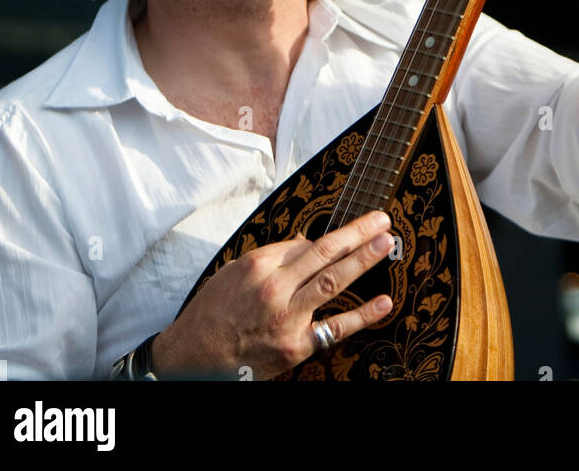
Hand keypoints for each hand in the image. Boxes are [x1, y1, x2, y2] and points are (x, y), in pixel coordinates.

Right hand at [151, 210, 393, 379]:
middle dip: (358, 234)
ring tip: (385, 244)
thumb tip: (306, 244)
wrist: (193, 357)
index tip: (358, 225)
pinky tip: (383, 303)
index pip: (307, 244)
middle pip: (325, 253)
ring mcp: (287, 318)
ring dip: (363, 260)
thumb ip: (272, 257)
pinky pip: (334, 328)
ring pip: (333, 282)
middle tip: (382, 221)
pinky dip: (361, 316)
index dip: (336, 234)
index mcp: (259, 264)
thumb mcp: (234, 272)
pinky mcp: (294, 347)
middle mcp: (275, 288)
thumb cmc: (212, 312)